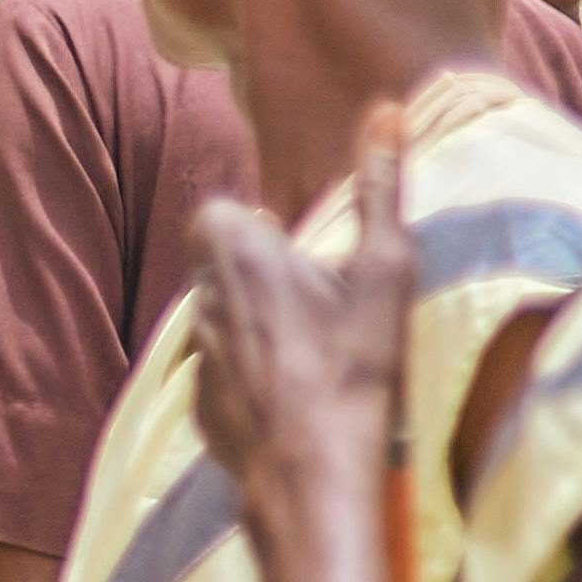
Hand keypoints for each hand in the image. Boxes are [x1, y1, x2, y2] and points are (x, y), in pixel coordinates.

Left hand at [188, 104, 410, 581]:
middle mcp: (201, 299)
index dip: (252, 224)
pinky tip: (297, 395)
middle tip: (312, 296)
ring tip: (311, 347)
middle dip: (254, 270)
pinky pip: (220, 371)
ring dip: (252, 321)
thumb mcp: (384, 270)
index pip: (215, 210)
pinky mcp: (200, 406)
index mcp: (236, 254)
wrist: (312, 474)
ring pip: (215, 317)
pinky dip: (250, 373)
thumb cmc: (355, 367)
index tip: (294, 245)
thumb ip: (381, 187)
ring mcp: (195, 356)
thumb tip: (386, 108)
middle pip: (215, 263)